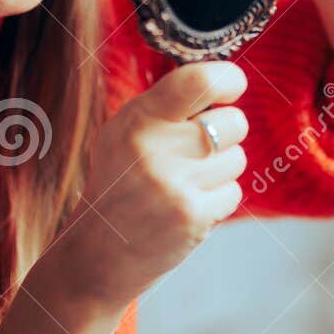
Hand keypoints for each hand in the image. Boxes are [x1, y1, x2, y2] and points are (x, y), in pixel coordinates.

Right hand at [35, 61, 250, 320]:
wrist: (96, 254)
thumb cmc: (118, 186)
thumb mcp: (122, 135)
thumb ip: (165, 109)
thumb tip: (223, 83)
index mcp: (137, 118)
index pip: (200, 82)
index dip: (228, 79)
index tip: (233, 86)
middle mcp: (154, 147)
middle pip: (234, 122)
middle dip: (228, 134)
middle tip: (200, 151)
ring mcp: (174, 184)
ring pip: (237, 159)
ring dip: (221, 171)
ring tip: (185, 184)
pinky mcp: (191, 217)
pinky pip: (233, 193)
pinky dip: (218, 201)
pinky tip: (187, 207)